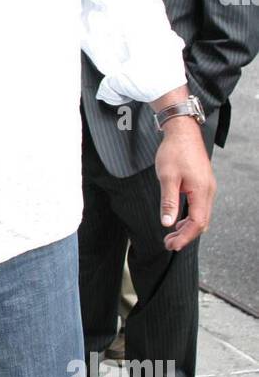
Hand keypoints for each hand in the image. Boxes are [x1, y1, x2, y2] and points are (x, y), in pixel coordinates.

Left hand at [155, 119, 215, 249]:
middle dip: (186, 235)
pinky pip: (200, 207)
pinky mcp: (203, 184)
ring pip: (202, 215)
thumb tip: (168, 223)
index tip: (171, 245)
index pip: (197, 222)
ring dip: (188, 227)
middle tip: (168, 243)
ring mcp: (208, 187)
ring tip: (171, 235)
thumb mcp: (167, 177)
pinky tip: (178, 220)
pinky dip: (190, 217)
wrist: (183, 131)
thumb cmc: (174, 152)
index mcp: (201, 191)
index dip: (185, 237)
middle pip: (202, 222)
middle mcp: (209, 191)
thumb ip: (169, 201)